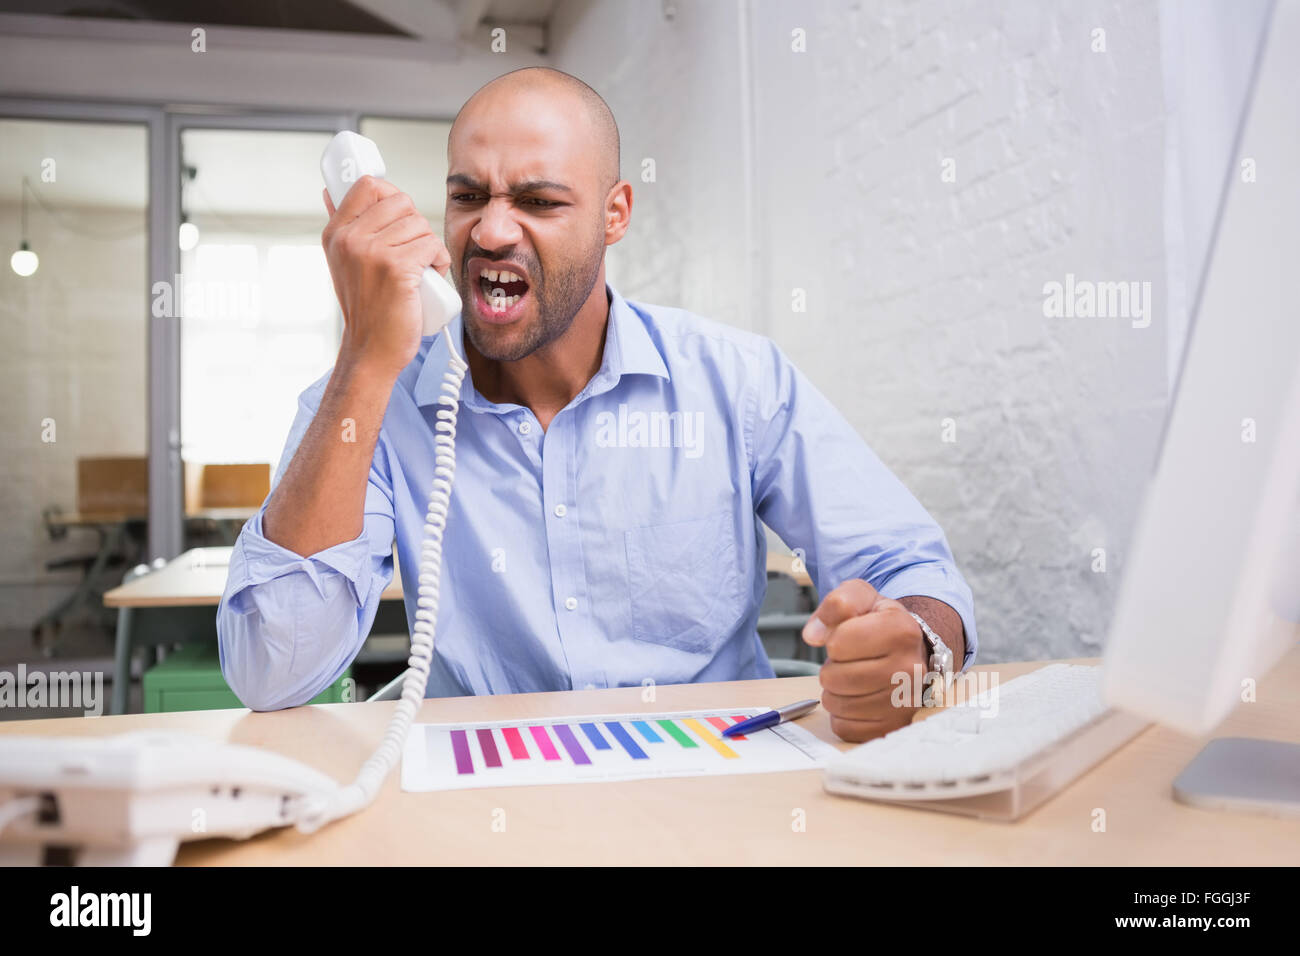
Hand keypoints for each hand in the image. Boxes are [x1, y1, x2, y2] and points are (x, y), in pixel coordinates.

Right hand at [321, 176, 451, 376]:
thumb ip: (343, 227)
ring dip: (430, 247)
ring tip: (420, 270)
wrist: (372, 350)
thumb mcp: (343, 263)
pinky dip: (439, 262)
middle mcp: (350, 239)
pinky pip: (432, 245)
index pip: (368, 186)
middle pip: (402, 202)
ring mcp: (372, 252)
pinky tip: (429, 278)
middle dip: (416, 226)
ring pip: (420, 224)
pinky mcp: (396, 268)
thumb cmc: (366, 309)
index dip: (392, 195)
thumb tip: (330, 190)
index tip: (400, 215)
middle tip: (413, 252)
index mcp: (336, 233)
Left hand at [801, 579, 925, 742]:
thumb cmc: (882, 624)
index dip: (834, 639)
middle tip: (849, 661)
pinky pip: (845, 727)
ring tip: (853, 678)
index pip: (838, 643)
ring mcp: (905, 703)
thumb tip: (813, 635)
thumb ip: (835, 604)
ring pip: (838, 704)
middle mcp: (909, 669)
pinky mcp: (894, 727)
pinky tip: (857, 699)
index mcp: (902, 631)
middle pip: (835, 677)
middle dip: (832, 667)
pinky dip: (842, 715)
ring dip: (835, 691)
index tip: (848, 637)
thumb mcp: (862, 597)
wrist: (914, 650)